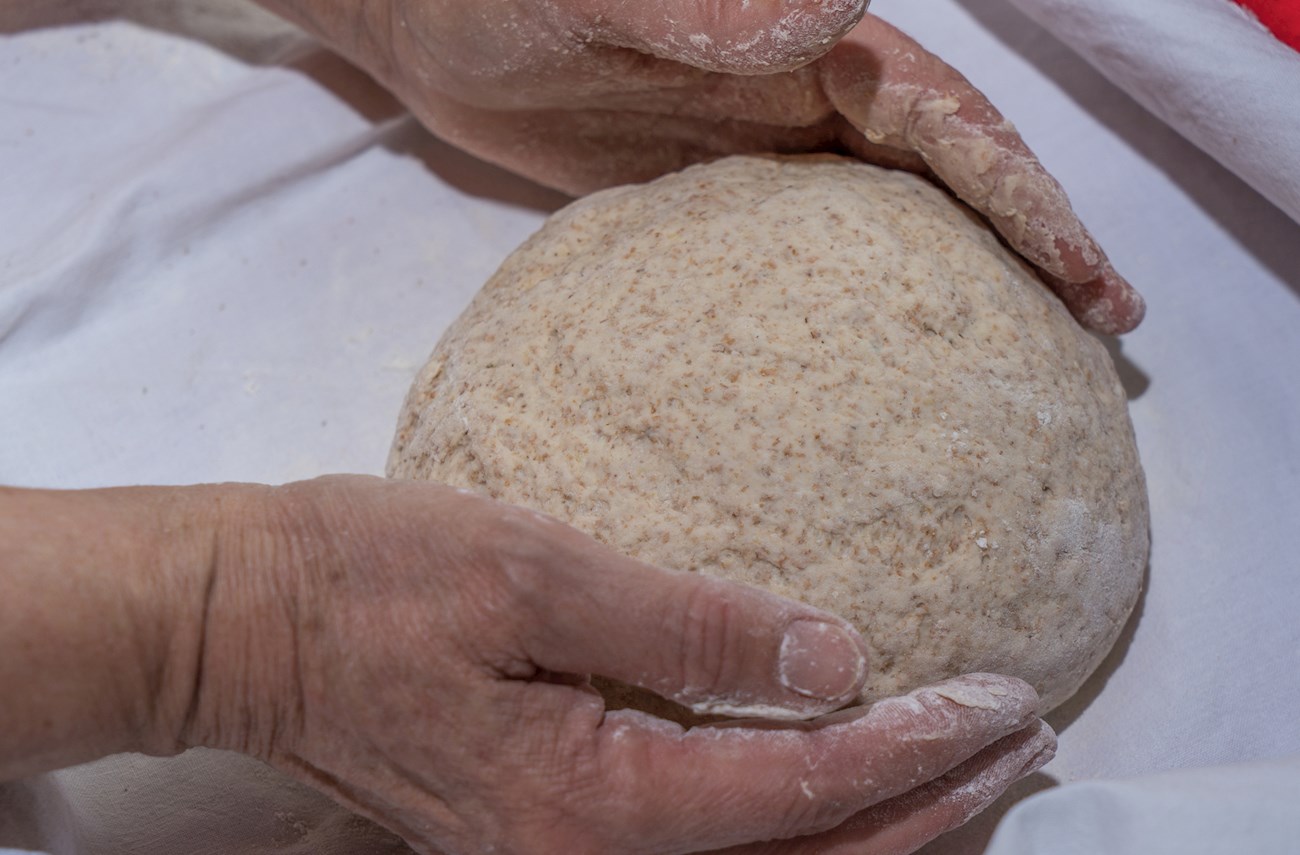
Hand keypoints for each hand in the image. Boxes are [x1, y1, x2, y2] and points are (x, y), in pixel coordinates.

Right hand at [179, 476, 1053, 853]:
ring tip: (976, 773)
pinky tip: (846, 780)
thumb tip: (834, 655)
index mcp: (589, 807)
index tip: (1002, 696)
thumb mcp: (536, 572)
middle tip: (1026, 742)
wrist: (249, 618)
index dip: (913, 747)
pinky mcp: (551, 833)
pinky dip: (805, 825)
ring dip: (885, 829)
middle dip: (932, 809)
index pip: (798, 790)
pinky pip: (714, 852)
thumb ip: (688, 625)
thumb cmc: (371, 578)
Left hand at [263, 0, 1142, 333]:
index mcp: (804, 47)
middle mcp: (802, 95)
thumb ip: (707, 4)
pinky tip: (877, 363)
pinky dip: (858, 304)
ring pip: (889, 221)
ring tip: (1017, 366)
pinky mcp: (713, 200)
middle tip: (1096, 335)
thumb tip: (841, 6)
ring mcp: (762, 151)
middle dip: (1027, 246)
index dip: (1025, 196)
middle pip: (945, 177)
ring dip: (960, 283)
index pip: (944, 123)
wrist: (428, 30)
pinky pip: (805, 257)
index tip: (1087, 277)